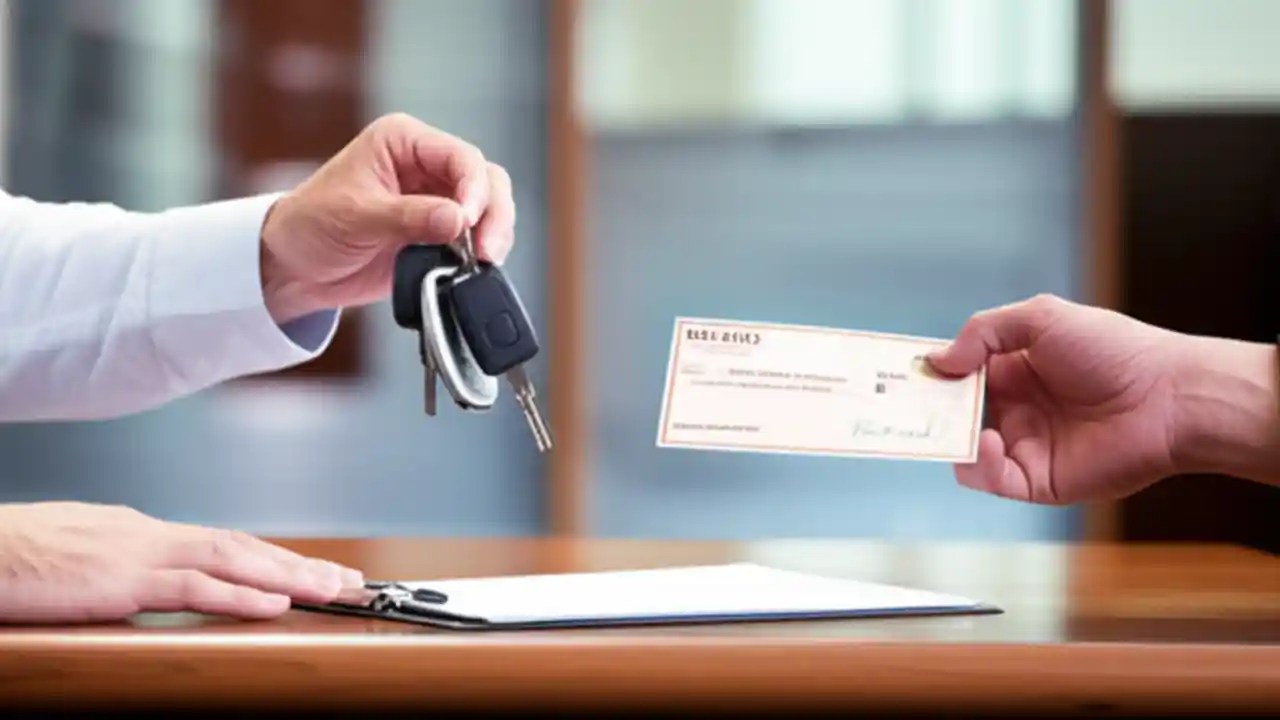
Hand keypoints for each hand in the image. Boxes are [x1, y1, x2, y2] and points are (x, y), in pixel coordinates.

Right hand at [0, 502, 362, 623]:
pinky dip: (239, 592)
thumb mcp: (83, 563)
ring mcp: (138, 554)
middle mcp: (151, 535)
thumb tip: (156, 592)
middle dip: (301, 564)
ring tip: (334, 590)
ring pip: (233, 559)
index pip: (225, 543)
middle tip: (351, 581)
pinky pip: (193, 585)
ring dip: (289, 575)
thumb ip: (127, 576)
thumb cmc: (17, 558)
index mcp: (144, 533)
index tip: (314, 572)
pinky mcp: (120, 579)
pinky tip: (275, 602)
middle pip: (244, 546)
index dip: (274, 558)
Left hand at [259, 112, 515, 323]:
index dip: (474, 189)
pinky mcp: (439, 234)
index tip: (466, 223)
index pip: (461, 157)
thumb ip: (410, 218)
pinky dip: (480, 256)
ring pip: (489, 210)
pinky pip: (476, 240)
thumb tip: (459, 220)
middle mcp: (426, 165)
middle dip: (493, 216)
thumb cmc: (311, 225)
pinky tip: (470, 271)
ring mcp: (436, 200)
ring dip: (492, 236)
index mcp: (404, 142)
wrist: (294, 267)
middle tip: (485, 251)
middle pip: (486, 181)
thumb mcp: (356, 217)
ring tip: (480, 264)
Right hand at [928, 294, 1279, 503]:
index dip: (931, 373)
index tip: (901, 371)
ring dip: (947, 437)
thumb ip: (983, 333)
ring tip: (946, 422)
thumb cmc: (1115, 350)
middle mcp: (1015, 410)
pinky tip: (986, 441)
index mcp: (1013, 370)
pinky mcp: (1037, 481)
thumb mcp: (1042, 318)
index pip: (957, 374)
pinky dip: (976, 463)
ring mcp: (1024, 446)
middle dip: (924, 409)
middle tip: (898, 403)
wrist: (1169, 398)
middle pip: (952, 415)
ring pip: (962, 450)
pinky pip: (990, 478)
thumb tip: (938, 361)